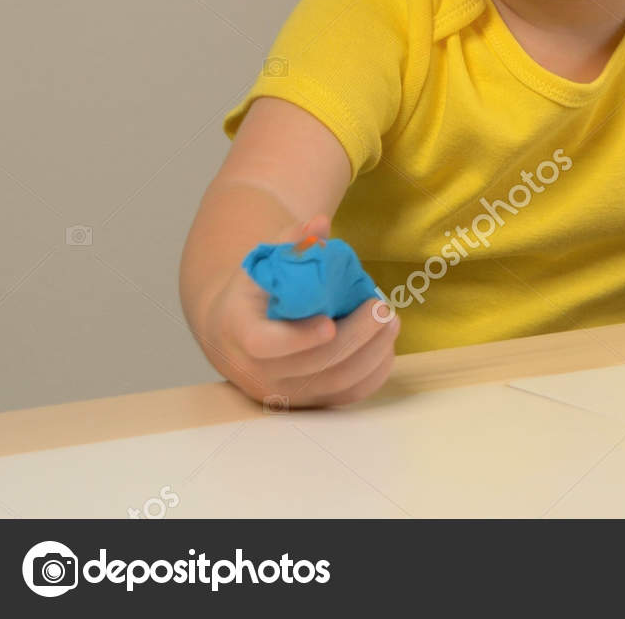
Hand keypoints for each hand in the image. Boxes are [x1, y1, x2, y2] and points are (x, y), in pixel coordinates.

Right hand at [195, 214, 400, 407]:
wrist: (234, 333)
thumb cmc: (255, 292)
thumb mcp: (262, 264)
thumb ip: (290, 243)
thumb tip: (320, 223)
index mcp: (240, 333)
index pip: (264, 345)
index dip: (298, 338)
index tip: (329, 323)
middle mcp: (258, 371)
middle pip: (312, 365)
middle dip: (355, 337)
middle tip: (381, 308)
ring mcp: (284, 392)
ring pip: (335, 383)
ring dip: (371, 353)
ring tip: (391, 322)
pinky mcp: (307, 402)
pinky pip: (346, 396)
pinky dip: (373, 373)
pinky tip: (386, 346)